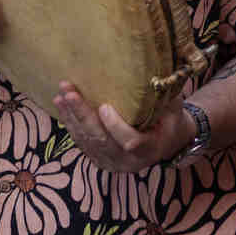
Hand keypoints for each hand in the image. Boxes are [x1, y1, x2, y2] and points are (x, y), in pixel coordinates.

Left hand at [53, 85, 188, 174]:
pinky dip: (71, 124)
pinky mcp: (100, 160)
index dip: (116, 126)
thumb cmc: (171, 121)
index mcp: (151, 149)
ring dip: (72, 118)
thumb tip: (158, 71)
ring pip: (88, 142)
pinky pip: (82, 143)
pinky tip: (61, 106)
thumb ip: (166, 95)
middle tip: (70, 93)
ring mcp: (112, 163)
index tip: (104, 106)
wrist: (166, 143)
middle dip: (83, 115)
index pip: (130, 142)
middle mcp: (129, 161)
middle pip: (101, 140)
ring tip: (60, 95)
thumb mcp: (175, 109)